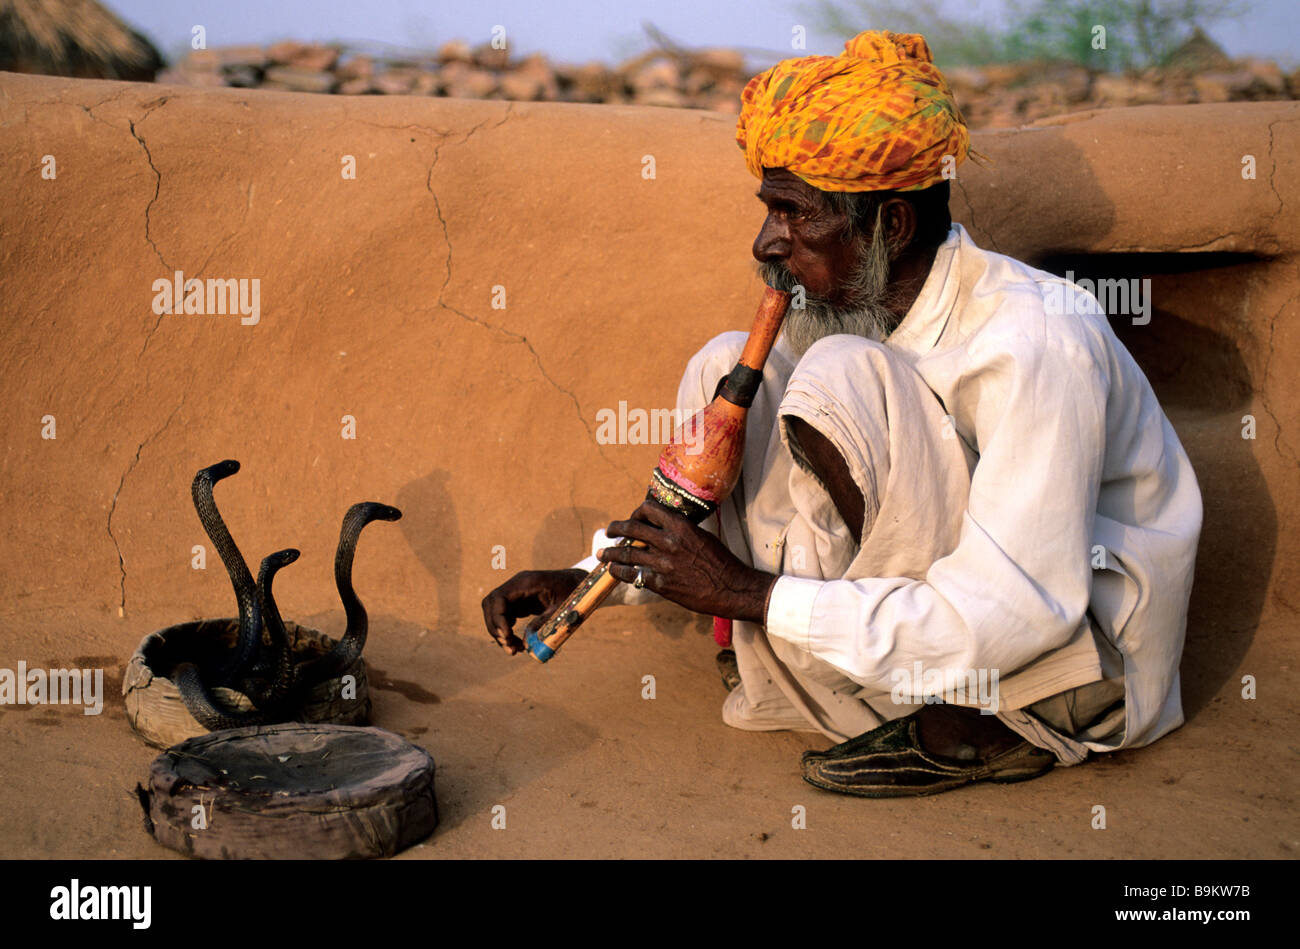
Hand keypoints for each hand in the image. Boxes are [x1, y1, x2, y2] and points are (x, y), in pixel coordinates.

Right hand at [481, 569, 585, 655]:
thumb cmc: (574, 592)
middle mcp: (516, 586)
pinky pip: (504, 618)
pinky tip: (517, 643)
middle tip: (509, 647)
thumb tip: (527, 644)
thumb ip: (545, 623)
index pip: (499, 598)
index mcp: (526, 582)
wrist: (578, 582)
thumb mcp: (563, 608)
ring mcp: (516, 595)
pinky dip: (507, 632)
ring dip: (500, 633)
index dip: (498, 618)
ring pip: (495, 613)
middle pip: (491, 605)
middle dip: (496, 628)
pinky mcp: (518, 603)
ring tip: (515, 650)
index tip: (507, 636)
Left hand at [598, 501, 776, 621]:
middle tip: (609, 531)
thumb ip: (682, 531)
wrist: (731, 588)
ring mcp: (662, 563)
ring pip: (627, 553)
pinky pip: (632, 574)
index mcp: (680, 526)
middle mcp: (668, 541)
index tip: (632, 518)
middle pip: (631, 528)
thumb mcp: (703, 536)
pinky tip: (613, 570)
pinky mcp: (660, 583)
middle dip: (616, 529)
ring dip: (611, 552)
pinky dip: (619, 571)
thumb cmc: (722, 562)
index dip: (636, 513)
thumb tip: (665, 530)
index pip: (648, 510)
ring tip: (603, 554)